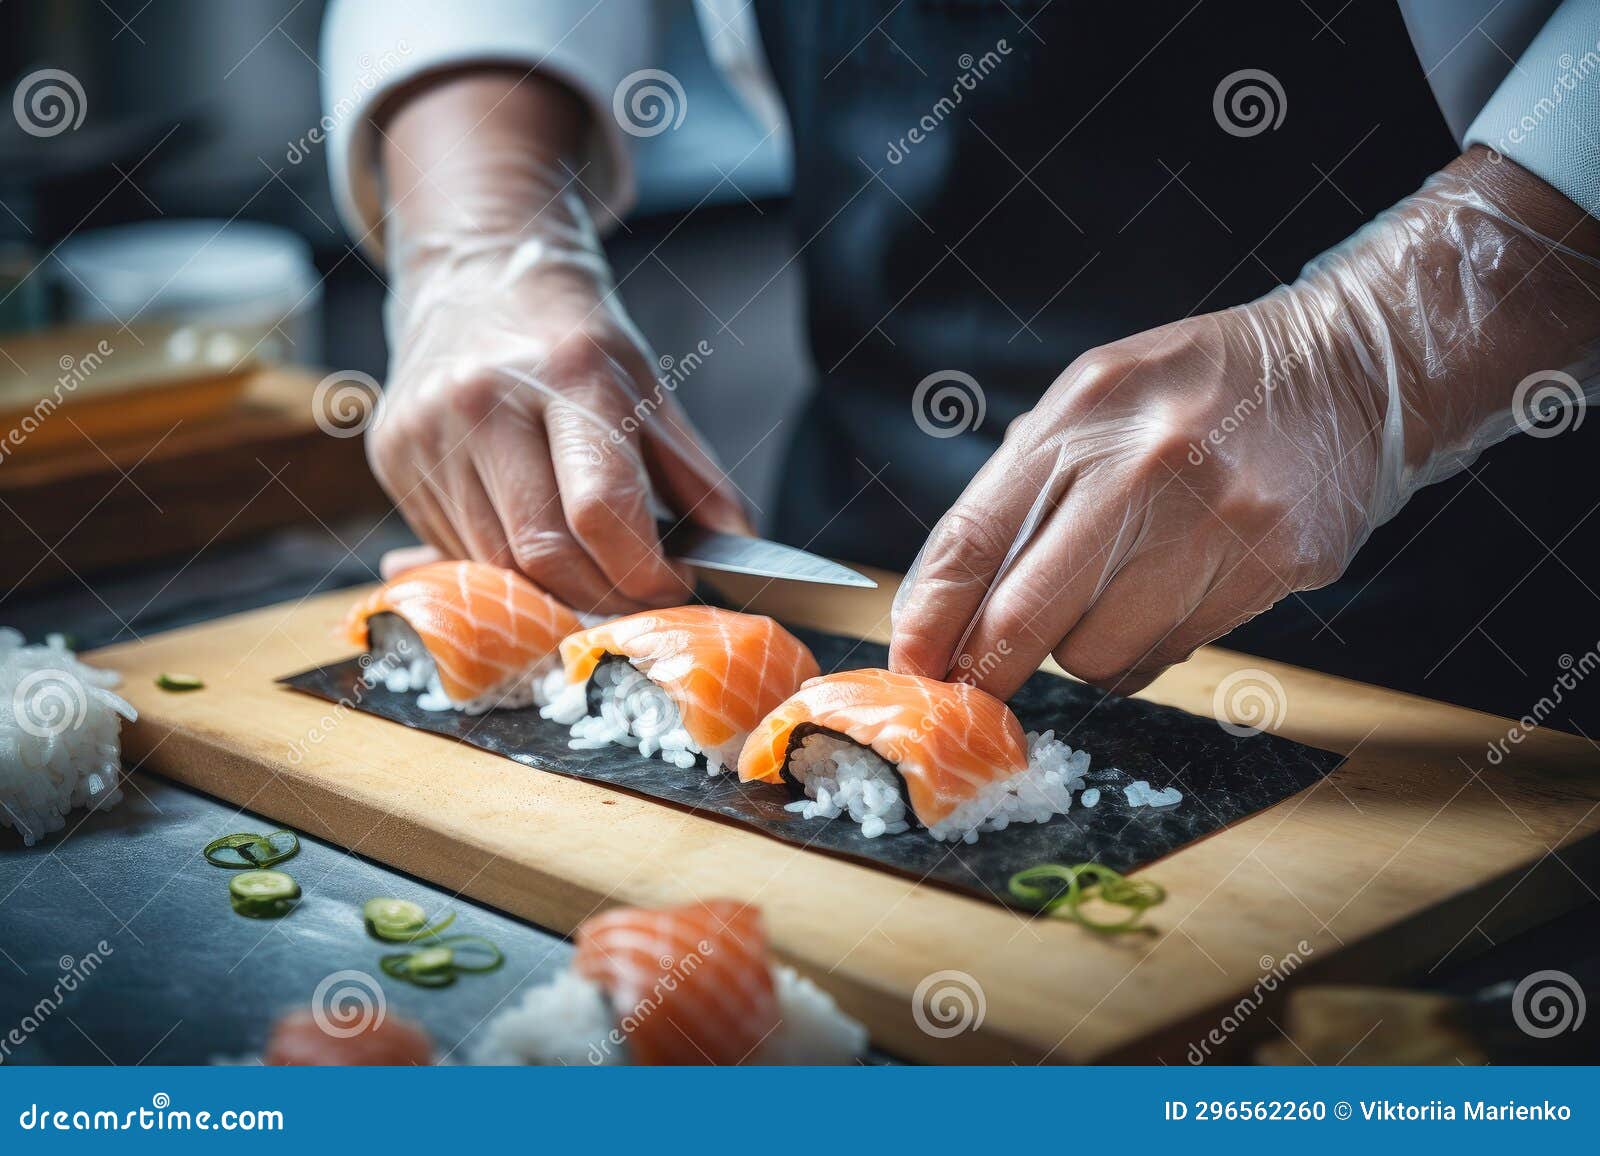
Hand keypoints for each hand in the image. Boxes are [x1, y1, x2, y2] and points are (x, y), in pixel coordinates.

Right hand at [367, 72, 748, 611]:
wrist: (474, 276)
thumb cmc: (570, 339)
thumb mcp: (646, 386)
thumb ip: (695, 475)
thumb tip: (738, 548)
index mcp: (566, 373)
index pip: (600, 508)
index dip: (645, 570)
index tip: (675, 584)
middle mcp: (485, 401)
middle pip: (544, 554)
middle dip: (603, 595)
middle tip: (639, 596)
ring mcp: (428, 432)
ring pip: (496, 565)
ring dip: (554, 589)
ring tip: (592, 571)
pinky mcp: (391, 458)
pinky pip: (456, 550)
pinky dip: (505, 567)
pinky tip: (532, 540)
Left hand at [891, 148, 1599, 698]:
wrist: (1350, 370)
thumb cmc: (1200, 390)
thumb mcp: (1096, 397)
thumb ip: (1023, 484)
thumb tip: (947, 600)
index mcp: (1083, 413)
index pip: (972, 538)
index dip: (929, 617)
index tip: (912, 664)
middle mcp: (1145, 464)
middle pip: (1023, 617)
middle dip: (987, 669)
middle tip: (978, 686)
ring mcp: (1215, 519)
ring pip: (1097, 654)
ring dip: (1081, 653)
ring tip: (1106, 605)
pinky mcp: (1271, 565)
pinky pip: (1170, 654)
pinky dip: (1147, 649)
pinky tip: (1166, 600)